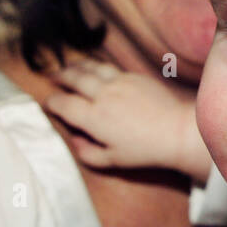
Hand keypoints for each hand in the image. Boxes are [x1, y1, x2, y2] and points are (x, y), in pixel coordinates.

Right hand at [43, 58, 210, 183]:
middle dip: (60, 77)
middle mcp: (103, 95)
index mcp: (93, 118)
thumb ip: (88, 153)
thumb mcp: (112, 160)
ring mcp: (119, 82)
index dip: (52, 103)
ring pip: (91, 68)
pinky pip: (109, 67)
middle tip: (53, 77)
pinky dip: (96, 65)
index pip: (64, 104)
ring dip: (77, 66)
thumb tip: (74, 141)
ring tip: (69, 67)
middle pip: (74, 79)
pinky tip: (95, 67)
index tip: (49, 103)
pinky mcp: (134, 76)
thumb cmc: (145, 150)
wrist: (177, 131)